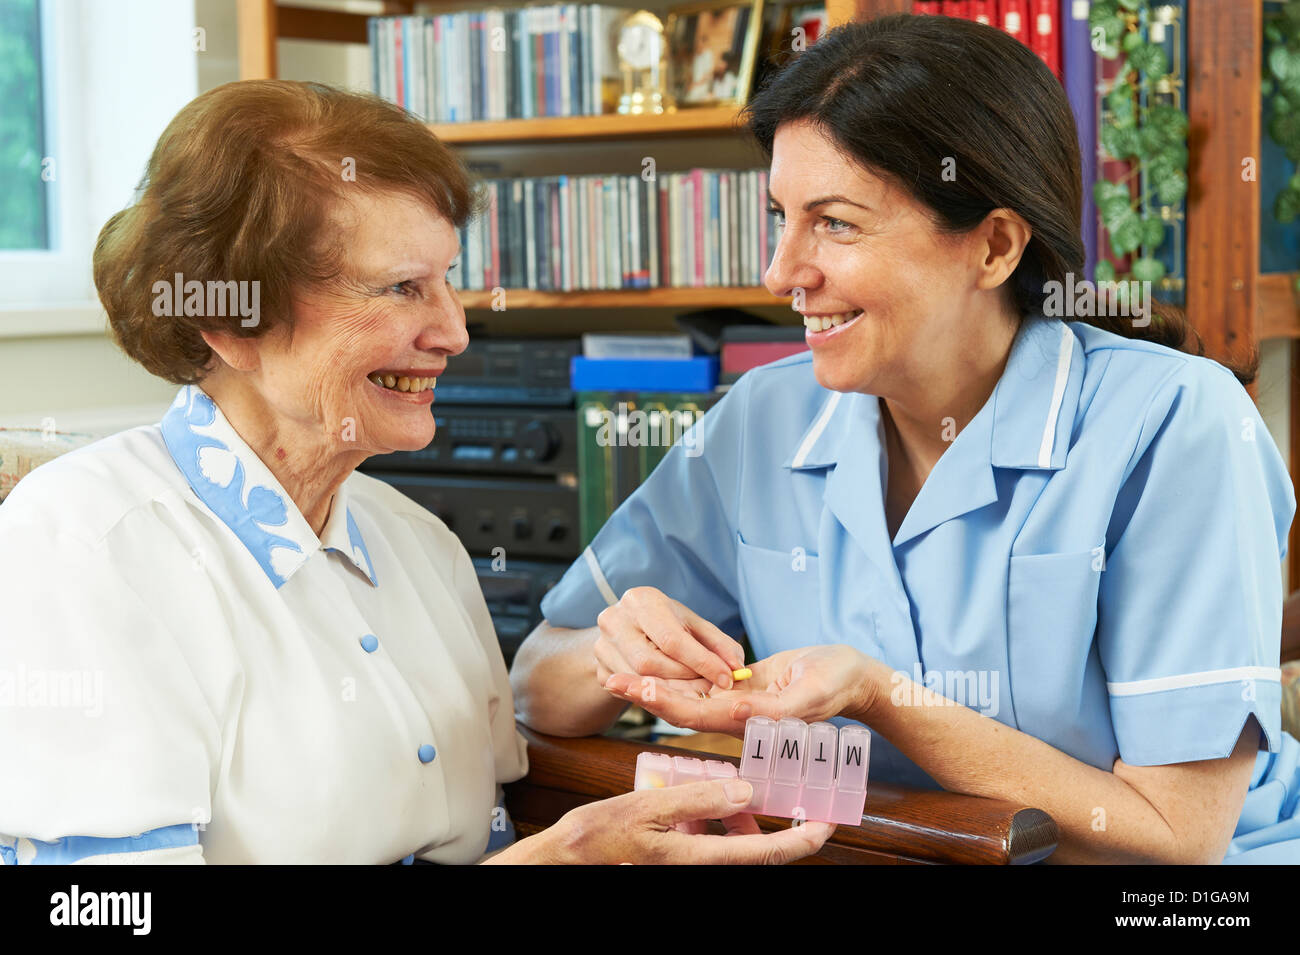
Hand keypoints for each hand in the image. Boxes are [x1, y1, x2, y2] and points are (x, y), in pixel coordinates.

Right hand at [534, 779, 834, 863]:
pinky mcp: (678, 856)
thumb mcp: (648, 806)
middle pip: (755, 849)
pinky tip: (702, 796)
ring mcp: (690, 861)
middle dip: (774, 824)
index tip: (828, 823)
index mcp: (699, 857)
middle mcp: (700, 865)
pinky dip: (714, 819)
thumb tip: (746, 790)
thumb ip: (699, 799)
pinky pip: (710, 840)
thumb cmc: (600, 835)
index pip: (766, 853)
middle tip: (792, 795)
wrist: (569, 858)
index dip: (802, 840)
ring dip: (739, 818)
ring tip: (735, 787)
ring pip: (732, 842)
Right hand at [594, 586, 745, 693]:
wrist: (627, 629)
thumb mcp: (693, 625)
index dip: (702, 661)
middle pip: (652, 663)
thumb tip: (738, 667)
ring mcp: (601, 647)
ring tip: (696, 689)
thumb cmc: (666, 624)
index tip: (728, 677)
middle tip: (711, 686)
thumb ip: (718, 644)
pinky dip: (657, 695)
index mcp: (640, 600)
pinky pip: (631, 692)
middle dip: (686, 678)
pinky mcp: (600, 671)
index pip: (672, 638)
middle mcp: (614, 620)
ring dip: (673, 690)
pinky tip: (674, 692)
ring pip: (640, 680)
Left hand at [603, 644, 882, 735]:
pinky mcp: (739, 685)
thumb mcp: (808, 696)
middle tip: (611, 675)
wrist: (851, 675)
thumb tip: (734, 709)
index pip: (695, 714)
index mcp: (748, 720)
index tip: (634, 687)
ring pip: (687, 693)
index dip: (662, 702)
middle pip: (681, 706)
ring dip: (654, 682)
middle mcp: (735, 714)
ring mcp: (735, 700)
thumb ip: (771, 708)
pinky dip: (675, 673)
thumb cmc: (836, 684)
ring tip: (618, 667)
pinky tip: (651, 663)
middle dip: (646, 692)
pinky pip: (701, 681)